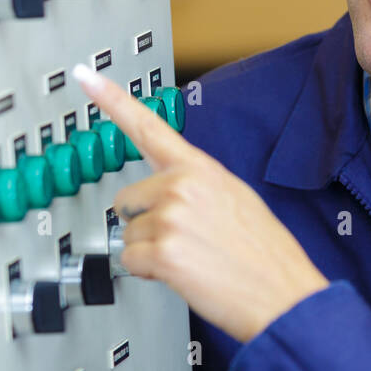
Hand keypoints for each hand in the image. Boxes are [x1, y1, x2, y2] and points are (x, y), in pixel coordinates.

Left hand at [72, 64, 328, 341]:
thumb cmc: (265, 254)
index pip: (150, 127)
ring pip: (128, 235)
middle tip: (188, 242)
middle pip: (127, 201)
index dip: (111, 100)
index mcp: (202, 169)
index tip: (85, 76)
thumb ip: (196, 186)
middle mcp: (183, 186)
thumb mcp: (237, 200)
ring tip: (193, 259)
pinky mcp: (164, 252)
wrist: (284, 294)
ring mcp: (172, 218)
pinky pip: (130, 261)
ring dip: (151, 252)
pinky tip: (184, 274)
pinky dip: (150, 273)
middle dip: (147, 224)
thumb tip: (164, 193)